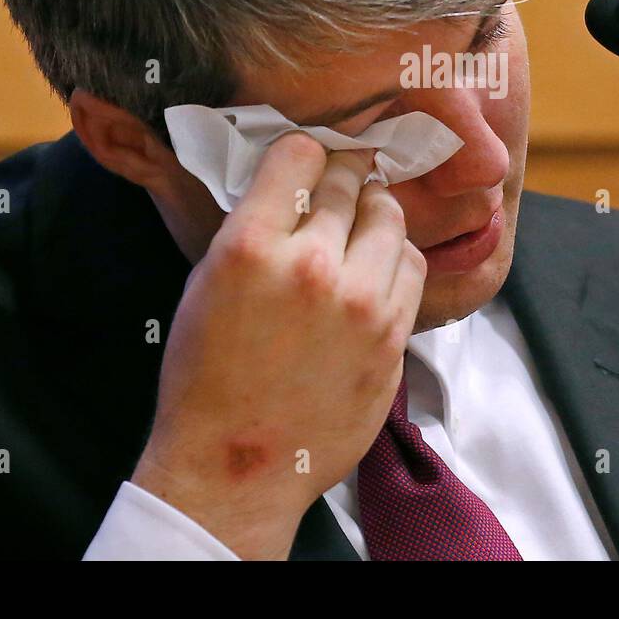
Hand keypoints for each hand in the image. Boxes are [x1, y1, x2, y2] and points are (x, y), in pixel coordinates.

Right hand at [131, 132, 425, 558]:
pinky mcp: (393, 337)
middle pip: (349, 181)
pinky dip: (395, 258)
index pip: (300, 154)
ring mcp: (361, 304)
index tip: (306, 163)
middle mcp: (313, 266)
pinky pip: (412, 267)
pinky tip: (376, 269)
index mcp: (251, 247)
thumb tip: (295, 187)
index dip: (303, 154)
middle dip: (341, 179)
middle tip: (335, 189)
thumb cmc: (206, 376)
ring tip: (359, 226)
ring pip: (390, 218)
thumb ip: (253, 228)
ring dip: (373, 214)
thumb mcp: (206, 284)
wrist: (236, 464)